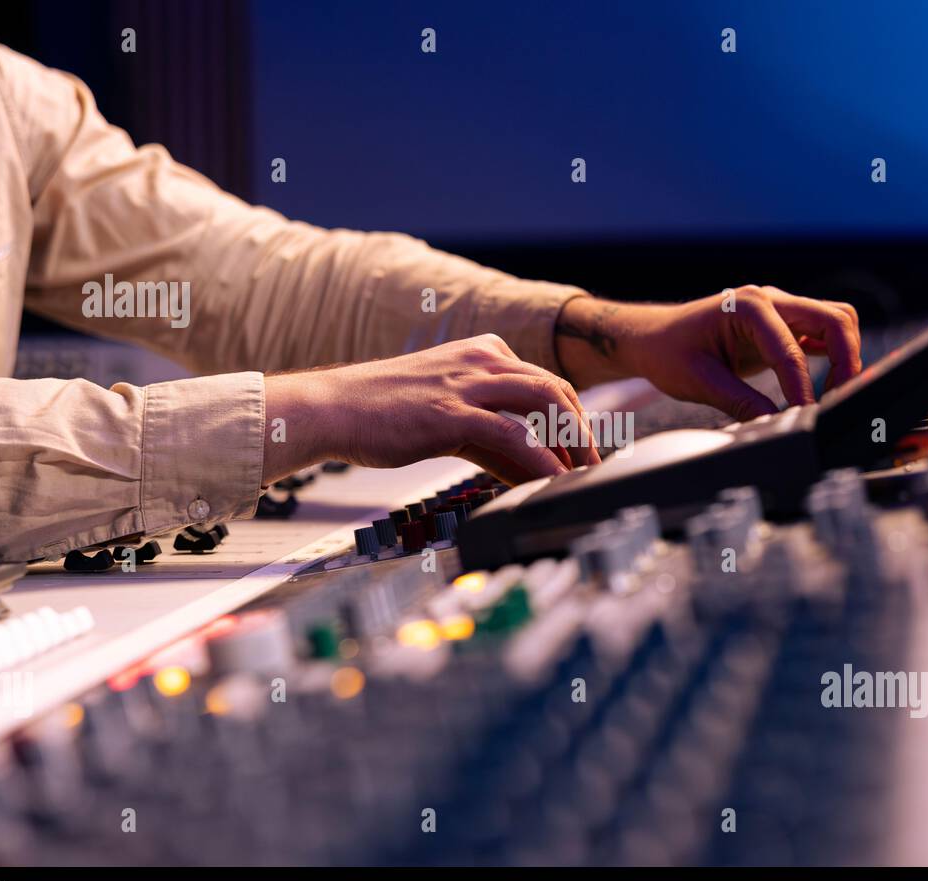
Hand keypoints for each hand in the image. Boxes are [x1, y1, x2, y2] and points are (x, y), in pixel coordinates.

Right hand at [262, 334, 601, 485]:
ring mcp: (468, 383)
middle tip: (595, 466)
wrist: (332, 409)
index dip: (572, 418)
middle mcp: (481, 360)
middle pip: (555, 389)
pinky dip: (543, 459)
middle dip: (583, 430)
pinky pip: (513, 434)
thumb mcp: (446, 417)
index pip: (544, 382)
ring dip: (573, 441)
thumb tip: (526, 469)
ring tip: (585, 474)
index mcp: (481, 353)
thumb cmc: (381, 415)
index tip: (584, 451)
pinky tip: (556, 480)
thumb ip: (490, 439)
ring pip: (545, 403)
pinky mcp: (453, 413)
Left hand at [555, 286, 861, 419]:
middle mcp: (769, 299)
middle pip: (835, 319)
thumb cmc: (668, 353)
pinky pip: (820, 333)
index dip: (803, 387)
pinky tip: (824, 386)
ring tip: (831, 395)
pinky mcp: (782, 324)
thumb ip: (741, 403)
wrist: (653, 338)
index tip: (807, 416)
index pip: (791, 349)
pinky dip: (832, 356)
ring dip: (844, 355)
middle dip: (846, 361)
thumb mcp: (699, 382)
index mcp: (746, 306)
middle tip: (834, 401)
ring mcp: (779, 308)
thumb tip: (776, 424)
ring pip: (835, 321)